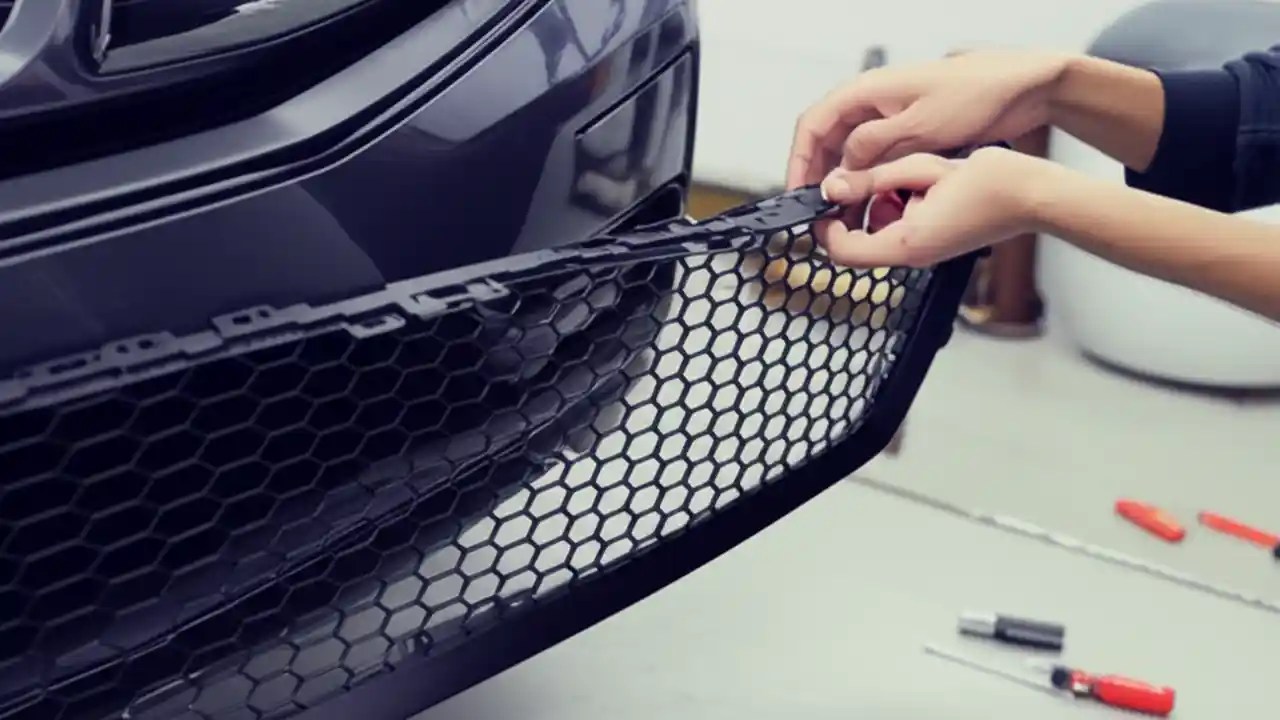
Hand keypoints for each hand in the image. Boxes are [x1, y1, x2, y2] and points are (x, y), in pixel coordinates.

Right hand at [786, 50, 1070, 187]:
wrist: (1022, 86)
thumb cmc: (974, 96)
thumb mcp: (919, 126)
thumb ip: (872, 147)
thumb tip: (836, 173)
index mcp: (866, 91)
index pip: (813, 126)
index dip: (799, 162)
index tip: (798, 195)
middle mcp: (871, 103)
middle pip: (826, 142)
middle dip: (818, 178)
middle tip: (817, 213)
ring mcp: (889, 117)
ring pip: (850, 153)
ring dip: (843, 183)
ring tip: (843, 216)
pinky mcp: (907, 131)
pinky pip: (875, 158)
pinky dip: (867, 180)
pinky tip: (871, 203)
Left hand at [813, 147, 1051, 267]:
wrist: (1034, 196)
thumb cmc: (992, 182)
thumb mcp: (923, 170)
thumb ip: (873, 179)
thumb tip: (833, 185)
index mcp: (905, 242)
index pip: (842, 250)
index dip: (825, 226)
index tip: (825, 198)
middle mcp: (911, 254)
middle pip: (858, 240)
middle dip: (860, 206)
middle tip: (881, 174)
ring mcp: (924, 251)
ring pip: (879, 228)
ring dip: (885, 199)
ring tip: (917, 174)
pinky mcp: (934, 241)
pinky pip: (901, 224)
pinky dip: (904, 201)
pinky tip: (929, 181)